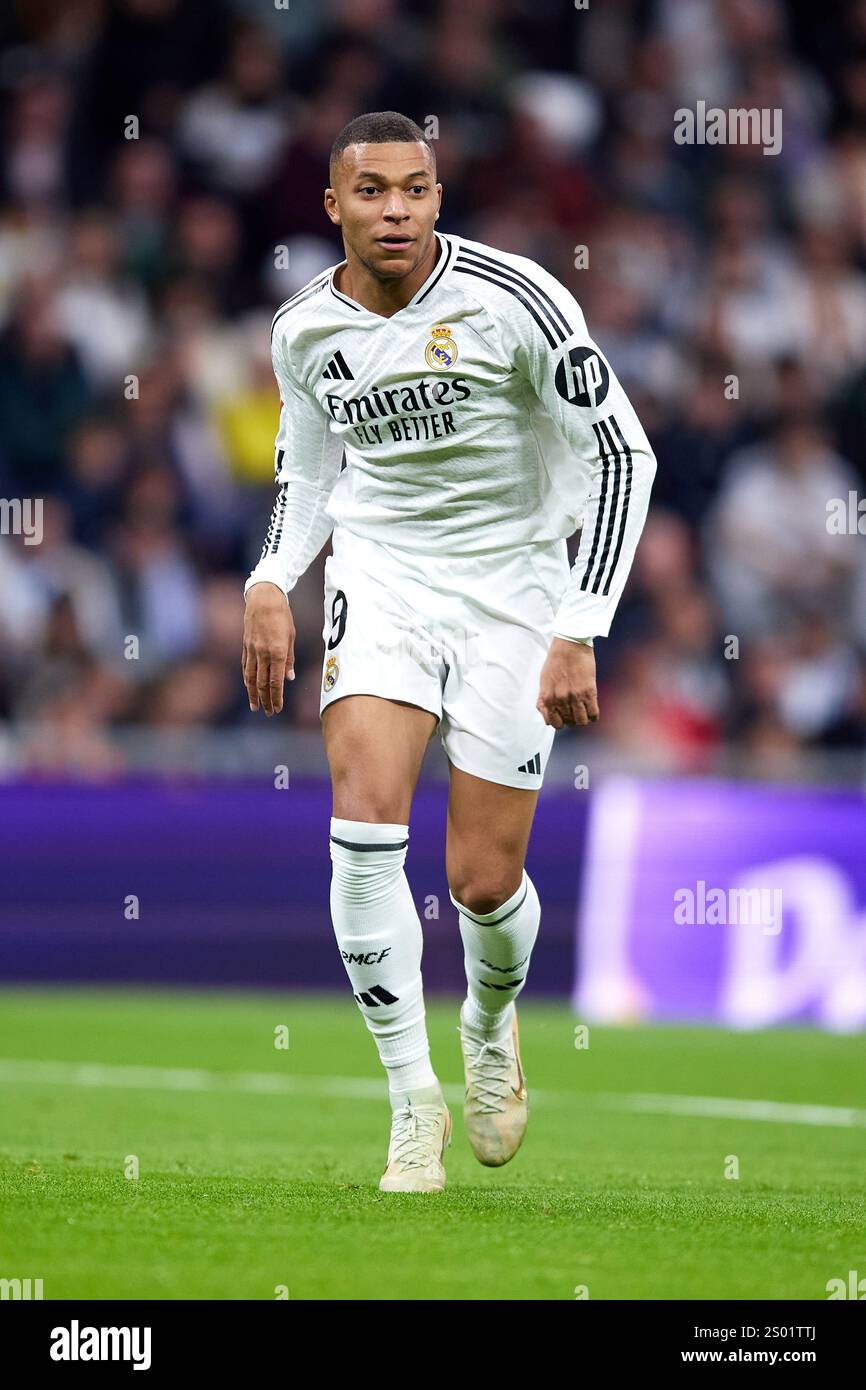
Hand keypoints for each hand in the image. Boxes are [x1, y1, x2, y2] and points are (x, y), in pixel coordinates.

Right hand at [242, 582, 294, 715]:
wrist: (263, 598)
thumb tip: (289, 678)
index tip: (278, 708)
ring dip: (253, 694)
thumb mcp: (292, 636)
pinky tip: (248, 687)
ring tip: (256, 707)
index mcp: (278, 652)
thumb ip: (290, 659)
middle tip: (269, 713)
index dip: (277, 697)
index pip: (276, 681)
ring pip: (251, 677)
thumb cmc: (282, 615)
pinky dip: (247, 679)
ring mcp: (252, 650)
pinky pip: (245, 666)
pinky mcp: (245, 645)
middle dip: (266, 700)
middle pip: (263, 683)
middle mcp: (263, 653)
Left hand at [536, 637, 598, 728]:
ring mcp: (575, 697)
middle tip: (575, 711)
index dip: (560, 722)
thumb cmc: (556, 661)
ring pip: (581, 721)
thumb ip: (543, 699)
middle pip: (569, 722)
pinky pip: (593, 713)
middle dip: (572, 719)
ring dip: (583, 718)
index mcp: (547, 698)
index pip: (554, 722)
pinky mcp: (589, 692)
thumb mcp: (544, 680)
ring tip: (583, 711)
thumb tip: (545, 716)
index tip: (564, 717)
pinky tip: (591, 709)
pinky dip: (593, 715)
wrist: (570, 645)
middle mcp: (560, 700)